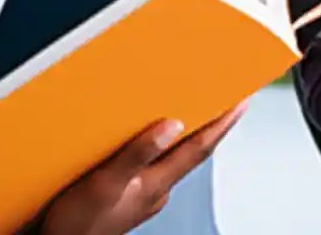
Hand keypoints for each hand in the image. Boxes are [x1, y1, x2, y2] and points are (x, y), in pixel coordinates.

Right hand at [38, 102, 248, 233]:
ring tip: (194, 109)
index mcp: (155, 184)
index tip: (242, 101)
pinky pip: (152, 165)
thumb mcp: (104, 183)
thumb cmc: (77, 225)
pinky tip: (149, 138)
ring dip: (185, 134)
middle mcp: (155, 189)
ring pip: (171, 158)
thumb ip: (137, 153)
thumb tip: (171, 125)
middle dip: (210, 124)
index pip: (200, 147)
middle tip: (226, 98)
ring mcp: (143, 194)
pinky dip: (158, 148)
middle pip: (192, 151)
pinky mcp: (128, 196)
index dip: (224, 123)